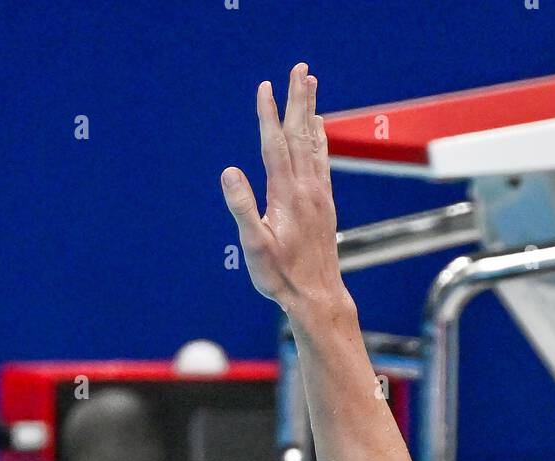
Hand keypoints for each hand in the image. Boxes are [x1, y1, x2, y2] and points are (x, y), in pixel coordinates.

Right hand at [220, 62, 348, 316]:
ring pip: (314, 144)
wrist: (318, 298)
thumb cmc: (282, 277)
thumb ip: (242, 208)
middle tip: (301, 68)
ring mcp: (319, 195)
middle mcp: (307, 189)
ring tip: (311, 86)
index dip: (269, 115)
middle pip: (301, 135)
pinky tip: (319, 128)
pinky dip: (319, 139)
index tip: (265, 87)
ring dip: (311, 112)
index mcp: (286, 195)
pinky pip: (322, 162)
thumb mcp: (255, 246)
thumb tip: (229, 171)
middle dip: (299, 100)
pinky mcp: (325, 204)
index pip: (275, 145)